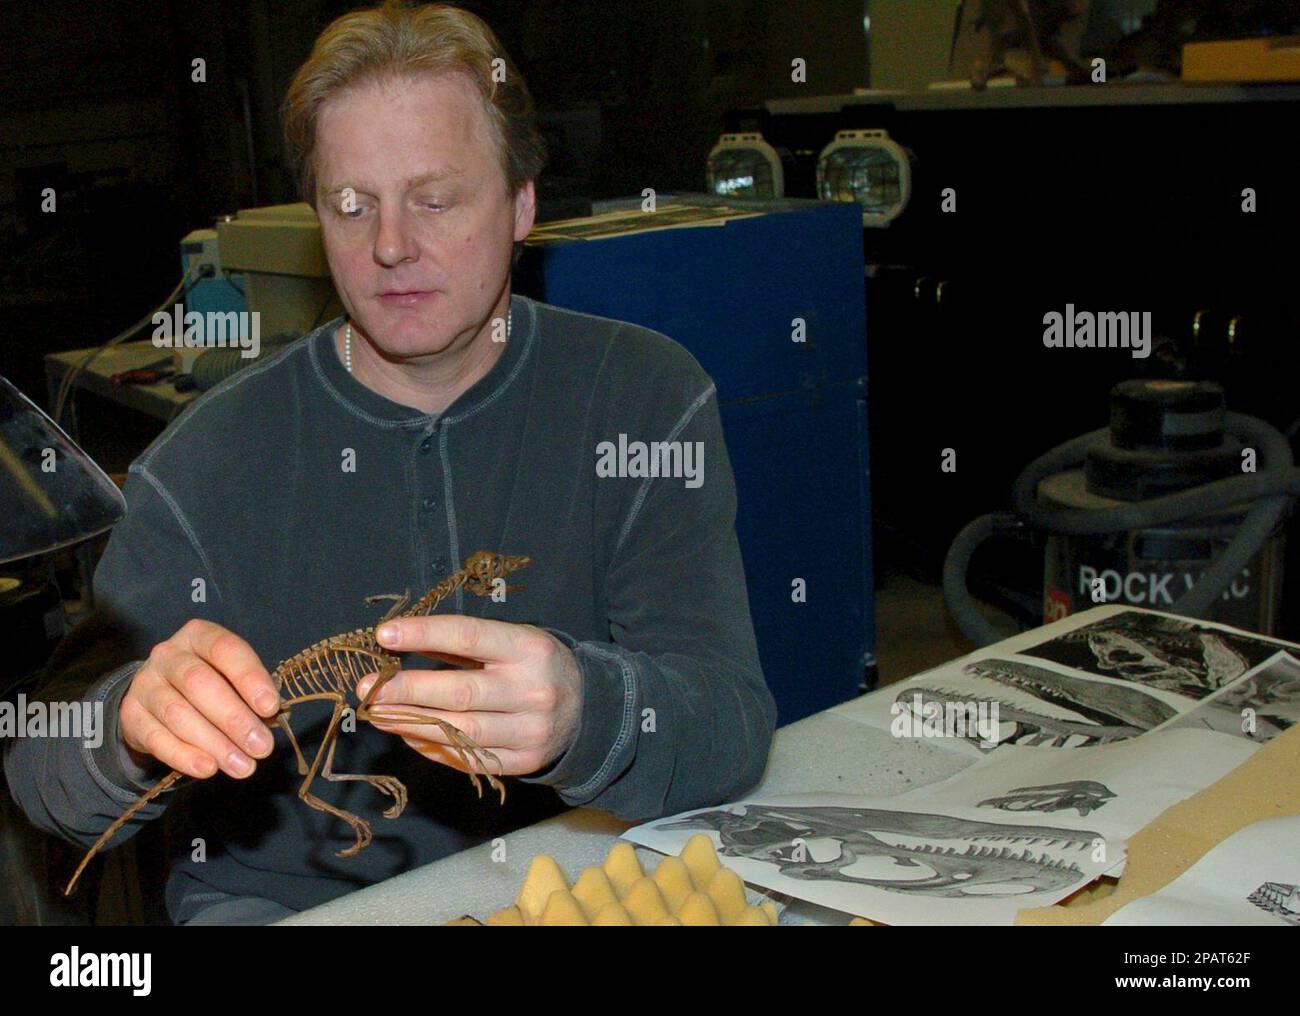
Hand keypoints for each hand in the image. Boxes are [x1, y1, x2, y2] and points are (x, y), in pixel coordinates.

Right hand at [120, 619, 280, 778]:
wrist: (155, 696)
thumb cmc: (209, 682)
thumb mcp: (231, 677)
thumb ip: (251, 693)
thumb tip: (271, 719)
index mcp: (199, 636)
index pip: (225, 649)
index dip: (249, 677)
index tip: (270, 707)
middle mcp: (168, 655)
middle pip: (199, 683)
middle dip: (234, 719)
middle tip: (261, 747)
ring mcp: (145, 683)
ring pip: (178, 714)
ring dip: (214, 743)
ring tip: (242, 765)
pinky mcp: (131, 714)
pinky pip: (157, 738)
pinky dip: (184, 756)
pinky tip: (208, 768)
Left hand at [357, 616, 582, 776]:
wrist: (587, 709)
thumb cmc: (535, 665)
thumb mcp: (510, 640)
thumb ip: (459, 642)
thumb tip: (397, 641)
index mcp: (529, 648)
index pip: (469, 637)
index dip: (424, 634)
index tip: (384, 634)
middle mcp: (533, 690)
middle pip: (459, 693)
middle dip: (406, 690)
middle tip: (368, 688)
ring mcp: (530, 731)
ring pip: (459, 731)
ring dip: (410, 723)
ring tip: (378, 713)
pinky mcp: (523, 762)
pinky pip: (468, 757)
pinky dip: (433, 747)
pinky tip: (408, 734)